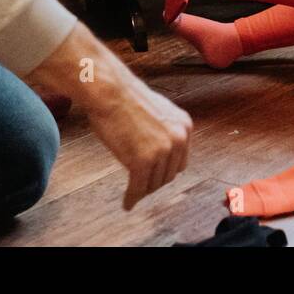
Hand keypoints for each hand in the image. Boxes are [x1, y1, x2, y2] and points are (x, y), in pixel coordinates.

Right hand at [26, 19, 191, 209]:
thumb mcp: (157, 112)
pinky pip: (138, 187)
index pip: (180, 160)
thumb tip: (161, 152)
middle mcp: (179, 138)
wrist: (109, 91)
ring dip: (143, 189)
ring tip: (132, 192)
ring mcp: (163, 150)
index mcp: (184, 125)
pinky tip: (127, 203)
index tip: (154, 176)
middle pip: (169, 175)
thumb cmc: (125, 98)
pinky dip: (132, 197)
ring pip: (154, 183)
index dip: (165, 170)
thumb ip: (164, 131)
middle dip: (155, 181)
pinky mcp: (143, 161)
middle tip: (141, 186)